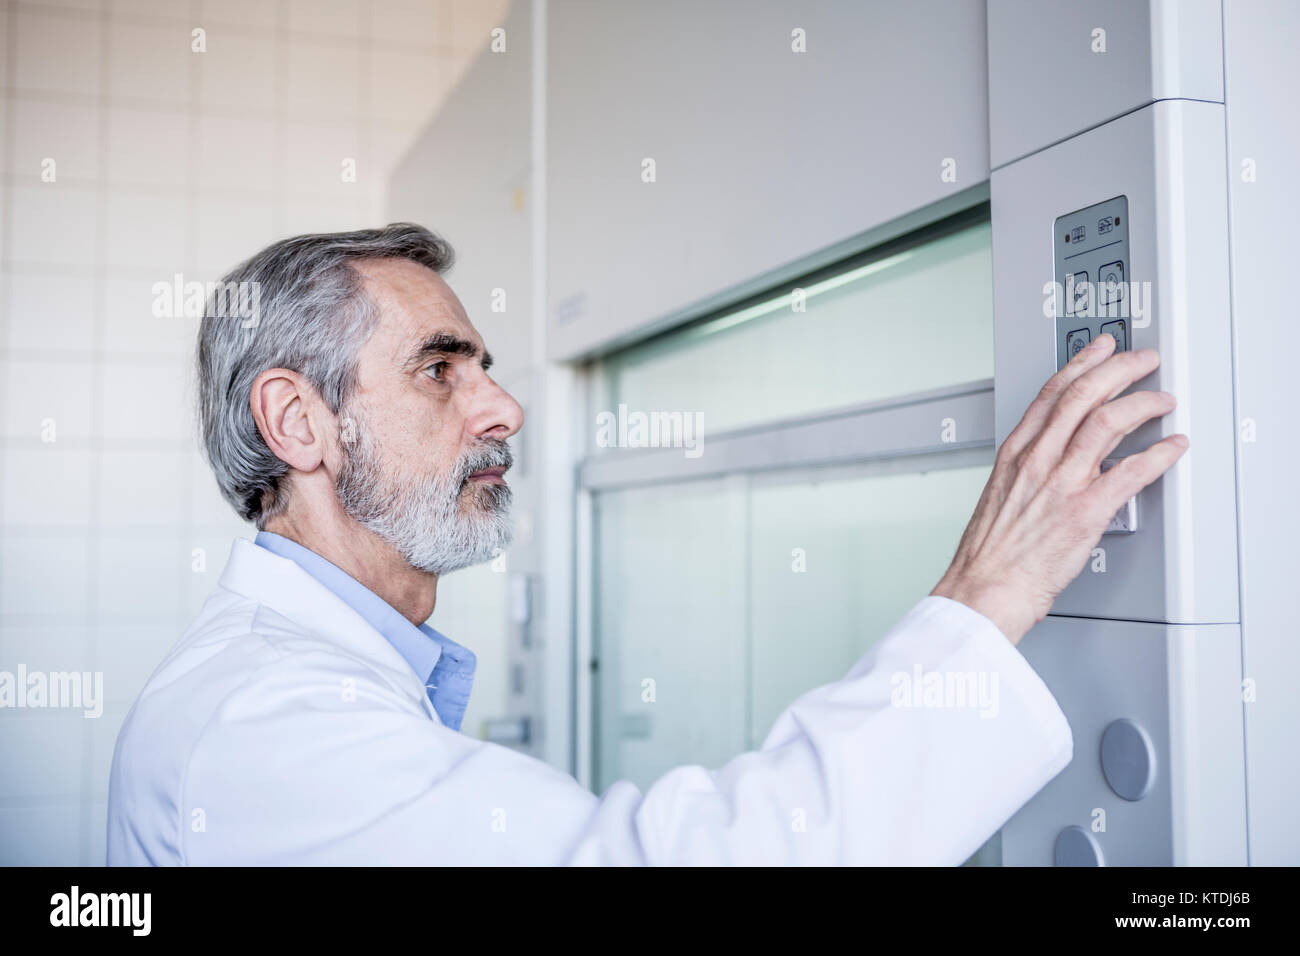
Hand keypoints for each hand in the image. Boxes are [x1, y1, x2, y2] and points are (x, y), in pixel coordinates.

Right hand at [931, 333, 1187, 643]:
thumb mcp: (999, 497)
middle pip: (1083, 395)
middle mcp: (1037, 461)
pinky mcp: (1084, 512)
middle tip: (1144, 361)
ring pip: (1107, 421)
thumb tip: (1058, 463)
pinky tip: (1173, 448)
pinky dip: (1159, 454)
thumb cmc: (990, 555)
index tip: (1101, 349)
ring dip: (1144, 403)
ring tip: (1163, 399)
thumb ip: (1029, 473)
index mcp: (1014, 455)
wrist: (983, 589)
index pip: (1051, 393)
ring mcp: (1061, 483)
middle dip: (1120, 369)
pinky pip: (1131, 472)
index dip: (1082, 363)